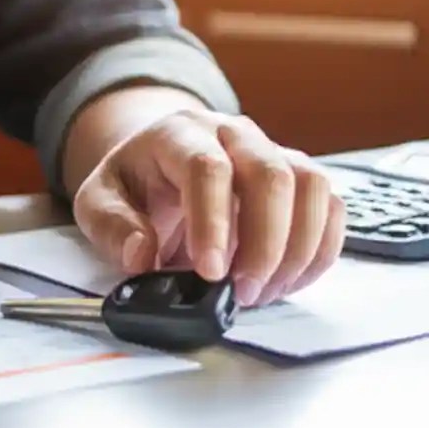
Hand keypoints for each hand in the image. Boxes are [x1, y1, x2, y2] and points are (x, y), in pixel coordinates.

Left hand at [72, 109, 345, 307]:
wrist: (160, 160)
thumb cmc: (134, 184)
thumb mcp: (98, 202)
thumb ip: (112, 227)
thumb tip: (142, 255)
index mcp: (180, 134)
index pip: (207, 169)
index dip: (214, 223)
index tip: (210, 273)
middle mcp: (233, 135)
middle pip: (271, 175)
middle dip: (264, 244)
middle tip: (241, 293)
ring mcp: (272, 151)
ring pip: (311, 186)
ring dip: (297, 249)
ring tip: (262, 292)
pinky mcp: (298, 177)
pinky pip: (330, 206)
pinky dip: (319, 250)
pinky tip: (288, 281)